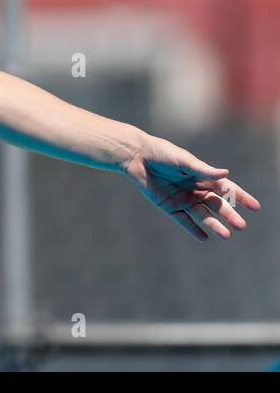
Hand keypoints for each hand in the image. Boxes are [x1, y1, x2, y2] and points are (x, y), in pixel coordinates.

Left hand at [123, 132, 260, 240]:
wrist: (136, 157)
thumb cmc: (162, 153)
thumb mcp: (183, 160)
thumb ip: (203, 170)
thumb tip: (226, 174)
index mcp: (203, 176)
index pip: (227, 189)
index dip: (242, 198)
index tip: (255, 208)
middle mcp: (196, 189)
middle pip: (217, 205)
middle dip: (230, 215)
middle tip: (241, 226)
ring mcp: (183, 199)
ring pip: (203, 215)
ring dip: (215, 225)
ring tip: (227, 235)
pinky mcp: (169, 206)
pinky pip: (183, 220)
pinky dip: (193, 229)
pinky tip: (204, 238)